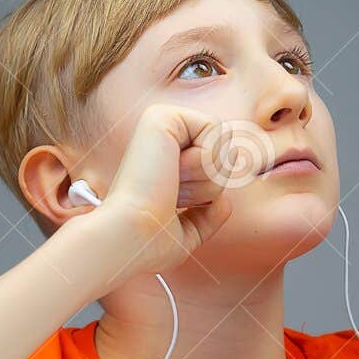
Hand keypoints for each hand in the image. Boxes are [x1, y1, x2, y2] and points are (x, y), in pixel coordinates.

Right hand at [72, 104, 234, 290]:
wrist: (131, 237)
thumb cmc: (150, 242)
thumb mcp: (185, 232)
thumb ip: (206, 217)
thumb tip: (224, 204)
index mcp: (163, 159)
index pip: (220, 164)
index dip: (210, 191)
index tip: (176, 202)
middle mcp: (160, 136)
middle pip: (227, 151)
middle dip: (211, 183)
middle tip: (172, 193)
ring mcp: (160, 123)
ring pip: (224, 142)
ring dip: (206, 176)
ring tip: (169, 184)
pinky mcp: (163, 116)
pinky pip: (215, 131)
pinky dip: (204, 161)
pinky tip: (172, 171)